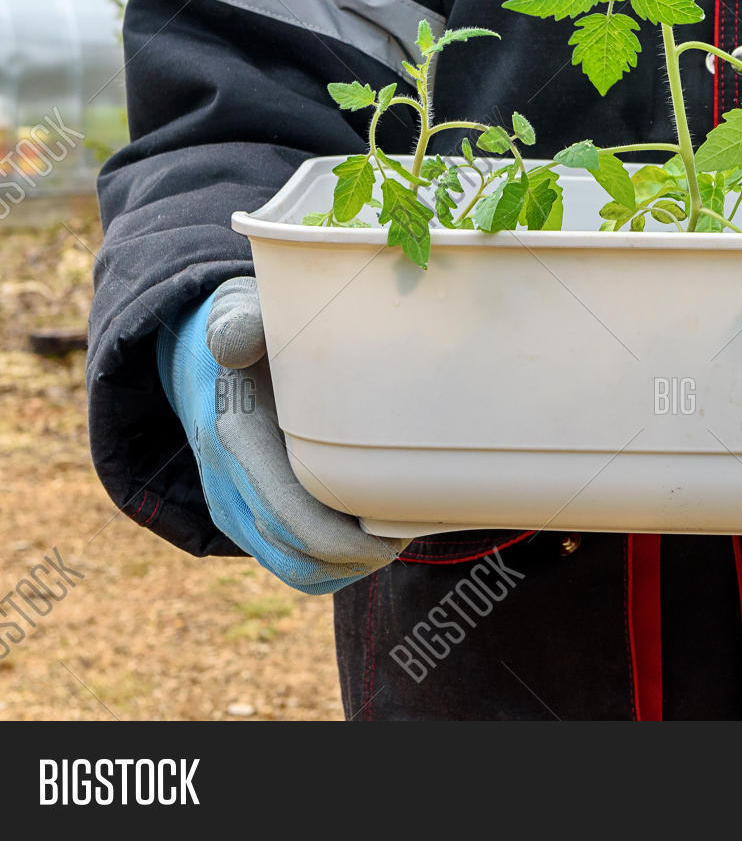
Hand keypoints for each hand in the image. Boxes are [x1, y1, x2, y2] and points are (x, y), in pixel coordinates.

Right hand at [156, 277, 408, 592]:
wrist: (194, 352)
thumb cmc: (242, 329)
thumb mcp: (238, 314)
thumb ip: (240, 325)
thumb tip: (235, 341)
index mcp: (235, 439)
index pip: (289, 514)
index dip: (343, 539)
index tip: (393, 534)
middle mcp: (226, 482)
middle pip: (294, 552)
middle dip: (354, 558)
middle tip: (405, 537)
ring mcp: (232, 503)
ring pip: (289, 566)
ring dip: (343, 569)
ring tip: (390, 542)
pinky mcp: (244, 512)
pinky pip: (284, 559)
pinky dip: (327, 566)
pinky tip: (364, 544)